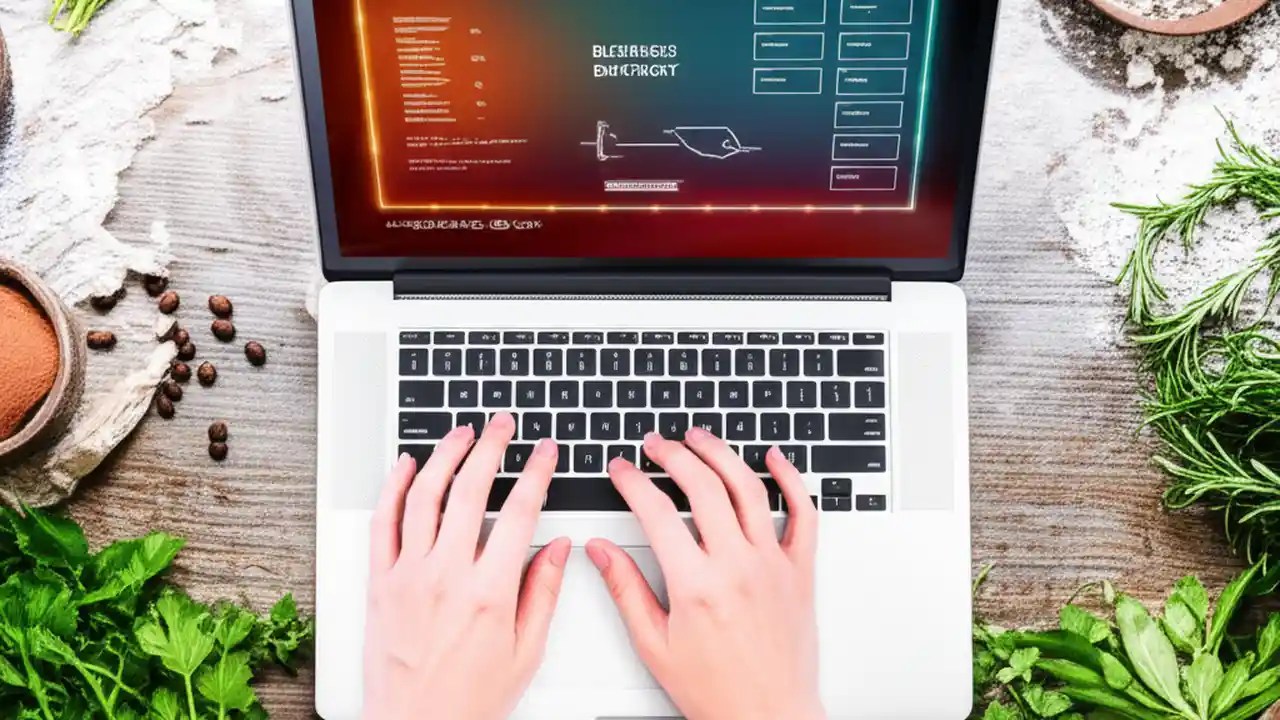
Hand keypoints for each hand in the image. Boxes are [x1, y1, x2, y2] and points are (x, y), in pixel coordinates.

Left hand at [362, 413, 569, 719]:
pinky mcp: (379, 583)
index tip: (544, 452)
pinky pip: (382, 523)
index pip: (519, 512)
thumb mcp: (526, 653)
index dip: (535, 473)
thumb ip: (543, 594)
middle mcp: (446, 576)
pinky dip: (393, 487)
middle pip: (470, 491)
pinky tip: (406, 466)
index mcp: (489, 592)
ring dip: (444, 455)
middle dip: (490, 447)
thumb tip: (559, 548)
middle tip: (502, 424)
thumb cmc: (469, 700)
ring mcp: (408, 575)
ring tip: (461, 433)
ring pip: (424, 496)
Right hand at [587, 429, 824, 719]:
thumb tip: (601, 550)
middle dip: (674, 455)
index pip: (658, 512)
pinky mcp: (800, 571)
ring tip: (699, 438)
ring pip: (749, 488)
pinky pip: (803, 514)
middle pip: (703, 486)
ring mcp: (773, 564)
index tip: (622, 469)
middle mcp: (738, 567)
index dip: (634, 482)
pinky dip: (790, 479)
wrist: (770, 716)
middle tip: (656, 444)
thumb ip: (625, 590)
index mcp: (697, 585)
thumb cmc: (716, 691)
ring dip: (721, 454)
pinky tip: (773, 459)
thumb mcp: (654, 645)